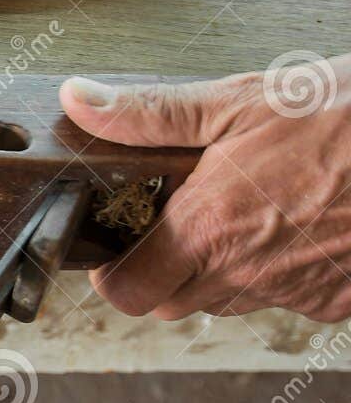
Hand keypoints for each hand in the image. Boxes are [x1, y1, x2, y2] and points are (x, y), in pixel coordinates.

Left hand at [60, 57, 350, 321]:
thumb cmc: (348, 115)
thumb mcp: (238, 101)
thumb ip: (150, 114)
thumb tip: (79, 102)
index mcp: (210, 228)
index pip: (127, 292)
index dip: (113, 272)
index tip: (117, 245)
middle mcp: (248, 272)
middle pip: (171, 302)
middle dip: (162, 268)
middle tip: (178, 216)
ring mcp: (297, 292)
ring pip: (228, 301)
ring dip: (222, 267)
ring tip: (246, 208)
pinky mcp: (337, 301)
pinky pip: (286, 299)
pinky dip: (279, 271)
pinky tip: (296, 224)